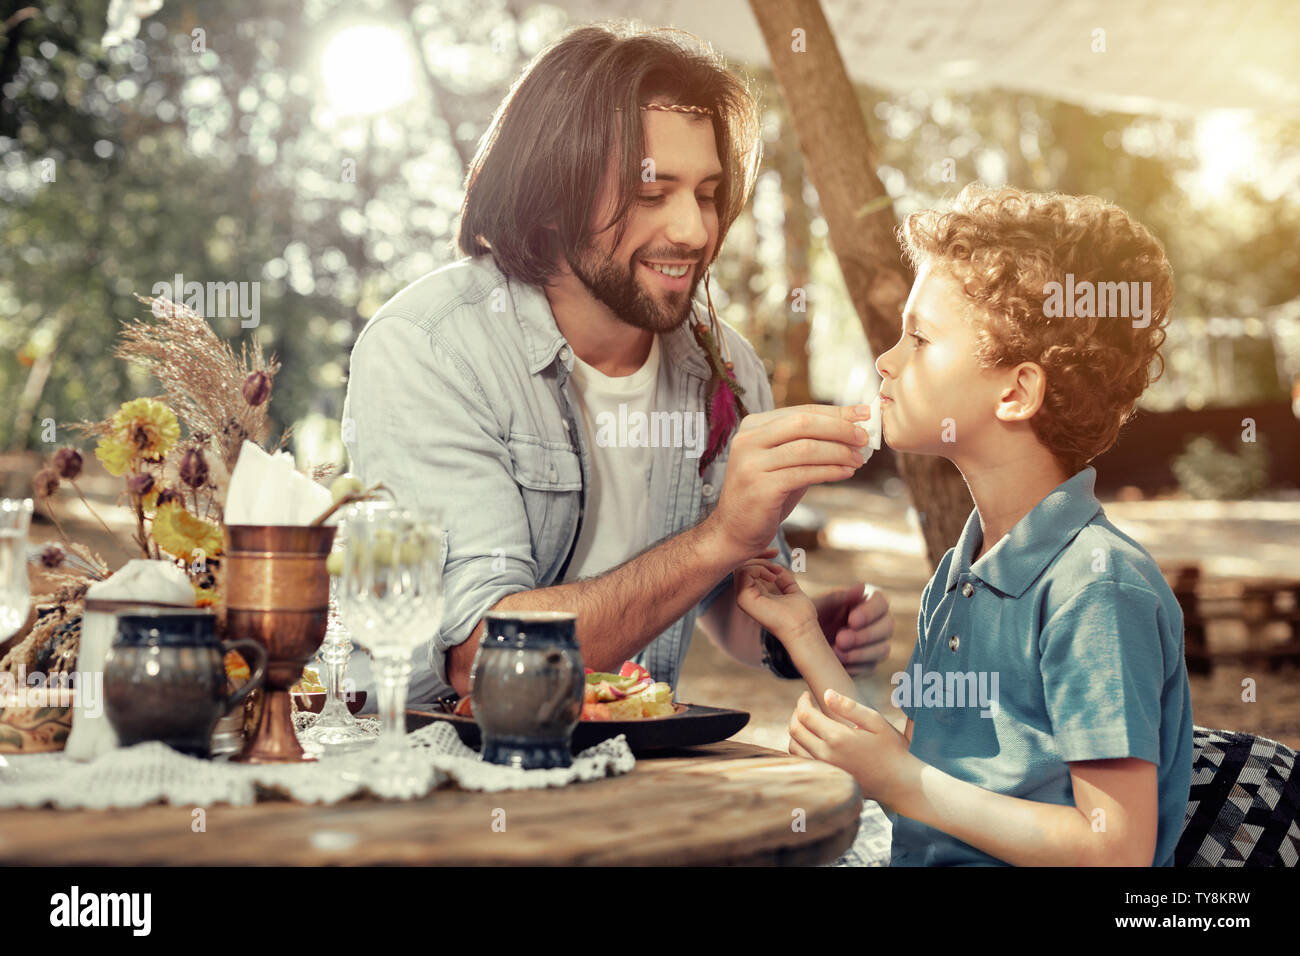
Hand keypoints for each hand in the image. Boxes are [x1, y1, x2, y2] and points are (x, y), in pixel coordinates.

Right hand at [706, 404, 872, 564]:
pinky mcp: (760, 488)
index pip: (800, 411)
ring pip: (805, 448)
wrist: (734, 531)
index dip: (835, 412)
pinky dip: (830, 471)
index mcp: (752, 427)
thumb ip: (808, 444)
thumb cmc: (765, 495)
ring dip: (838, 452)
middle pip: (802, 423)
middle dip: (839, 428)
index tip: (863, 413)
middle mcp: (747, 441)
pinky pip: (804, 474)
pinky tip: (845, 473)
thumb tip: (852, 429)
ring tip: (858, 460)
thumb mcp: (785, 463)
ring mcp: (751, 464)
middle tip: (863, 438)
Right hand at [734, 556, 817, 644]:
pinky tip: (773, 578)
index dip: (759, 556)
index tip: (775, 551)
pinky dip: (759, 569)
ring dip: (761, 563)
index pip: (747, 569)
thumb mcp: (791, 589)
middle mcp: (746, 596)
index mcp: (755, 594)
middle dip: (758, 555)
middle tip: (775, 554)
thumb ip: (782, 577)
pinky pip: (744, 572)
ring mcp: (742, 598)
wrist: (802, 628)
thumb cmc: (800, 614)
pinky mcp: (743, 599)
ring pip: (741, 567)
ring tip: (776, 573)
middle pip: (742, 565)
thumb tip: (776, 565)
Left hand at [787, 689, 914, 807]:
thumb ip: (849, 707)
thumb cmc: (891, 749)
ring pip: (794, 747)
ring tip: (806, 721)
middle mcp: (826, 755)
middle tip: (805, 705)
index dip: (802, 701)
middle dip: (796, 713)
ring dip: (795, 730)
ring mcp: (824, 769)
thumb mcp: (876, 722)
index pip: (805, 715)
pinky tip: (809, 739)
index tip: (806, 695)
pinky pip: (801, 761)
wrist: (898, 783)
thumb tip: (826, 693)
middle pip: (795, 730)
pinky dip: (798, 747)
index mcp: (837, 737)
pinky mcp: (826, 779)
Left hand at [813, 585, 893, 675]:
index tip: (851, 620)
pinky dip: (855, 667)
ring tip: (835, 653)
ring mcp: (875, 644)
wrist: (799, 641)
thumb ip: (839, 597)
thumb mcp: (820, 605)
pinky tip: (838, 664)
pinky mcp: (868, 663)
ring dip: (860, 653)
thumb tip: (861, 586)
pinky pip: (870, 667)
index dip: (870, 612)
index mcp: (866, 603)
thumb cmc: (811, 617)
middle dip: (864, 635)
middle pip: (887, 627)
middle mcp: (876, 622)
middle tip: (840, 639)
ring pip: (883, 649)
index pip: (881, 603)